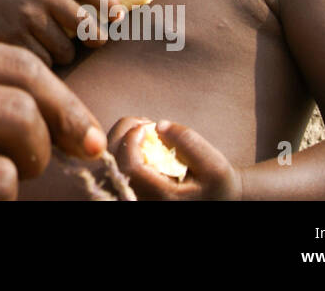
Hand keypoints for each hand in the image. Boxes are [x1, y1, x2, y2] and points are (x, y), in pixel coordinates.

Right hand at [0, 0, 124, 66]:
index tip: (118, 16)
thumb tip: (101, 5)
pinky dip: (40, 63)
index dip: (111, 5)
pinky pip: (42, 63)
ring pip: (65, 51)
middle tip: (91, 41)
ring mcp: (27, 17)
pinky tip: (27, 51)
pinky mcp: (12, 39)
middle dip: (94, 39)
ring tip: (46, 44)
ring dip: (62, 53)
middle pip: (87, 27)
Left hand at [108, 116, 243, 199]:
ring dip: (119, 140)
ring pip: (107, 166)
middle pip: (112, 166)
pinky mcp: (129, 191)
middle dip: (123, 135)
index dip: (132, 140)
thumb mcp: (214, 165)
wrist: (217, 201)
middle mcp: (141, 201)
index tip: (148, 125)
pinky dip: (118, 150)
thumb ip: (189, 143)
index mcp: (161, 199)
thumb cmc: (216, 185)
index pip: (131, 168)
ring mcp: (133, 197)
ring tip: (142, 130)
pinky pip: (110, 169)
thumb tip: (158, 125)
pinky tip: (138, 142)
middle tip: (143, 123)